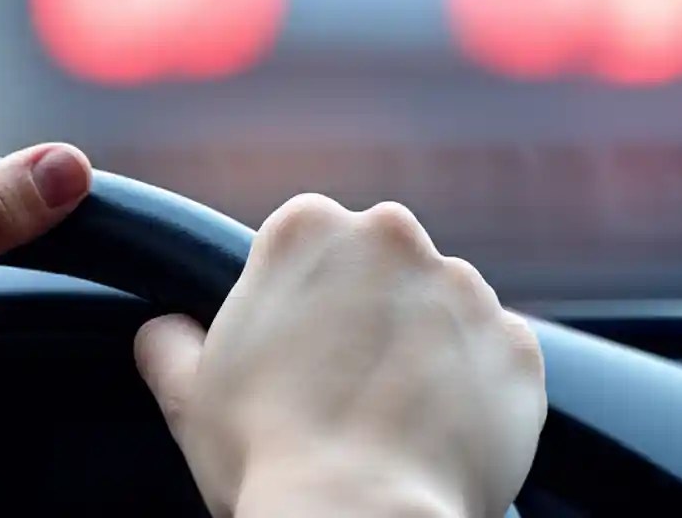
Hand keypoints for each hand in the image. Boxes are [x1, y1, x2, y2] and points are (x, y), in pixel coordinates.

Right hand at [134, 195, 545, 517]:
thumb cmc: (266, 454)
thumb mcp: (191, 395)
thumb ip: (171, 344)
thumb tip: (164, 331)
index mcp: (308, 228)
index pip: (308, 243)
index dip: (301, 301)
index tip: (299, 349)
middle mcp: (394, 237)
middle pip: (381, 266)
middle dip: (368, 312)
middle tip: (343, 385)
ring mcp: (465, 290)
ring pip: (442, 307)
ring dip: (424, 346)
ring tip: (394, 416)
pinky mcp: (517, 346)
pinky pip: (495, 356)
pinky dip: (476, 386)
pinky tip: (440, 432)